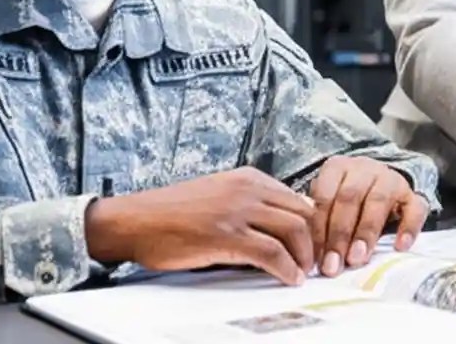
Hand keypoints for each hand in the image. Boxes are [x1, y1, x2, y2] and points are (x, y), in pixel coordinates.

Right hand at [84, 167, 315, 285]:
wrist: (136, 221)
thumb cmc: (172, 213)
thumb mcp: (218, 196)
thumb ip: (250, 205)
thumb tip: (279, 228)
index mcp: (247, 178)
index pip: (297, 198)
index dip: (314, 225)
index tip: (318, 243)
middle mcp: (247, 189)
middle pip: (302, 212)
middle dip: (316, 240)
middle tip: (318, 260)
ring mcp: (238, 210)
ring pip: (294, 230)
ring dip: (306, 256)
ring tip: (305, 272)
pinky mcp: (227, 236)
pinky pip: (272, 253)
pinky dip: (287, 269)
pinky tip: (289, 278)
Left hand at [308, 156, 428, 276]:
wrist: (379, 185)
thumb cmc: (346, 202)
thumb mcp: (328, 203)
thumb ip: (320, 220)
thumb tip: (308, 253)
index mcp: (337, 168)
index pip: (324, 195)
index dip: (318, 227)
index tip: (315, 257)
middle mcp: (364, 168)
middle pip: (349, 198)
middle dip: (340, 234)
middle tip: (334, 264)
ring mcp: (390, 179)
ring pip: (378, 201)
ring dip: (366, 232)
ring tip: (357, 259)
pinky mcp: (412, 194)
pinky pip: (415, 208)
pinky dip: (408, 227)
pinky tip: (400, 247)